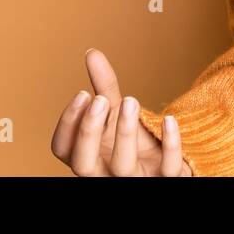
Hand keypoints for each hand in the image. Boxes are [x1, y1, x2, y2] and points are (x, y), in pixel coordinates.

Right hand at [50, 47, 192, 175]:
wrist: (169, 163)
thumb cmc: (135, 140)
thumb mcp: (118, 112)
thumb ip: (104, 86)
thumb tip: (91, 52)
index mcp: (89, 157)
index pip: (63, 149)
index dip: (68, 124)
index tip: (83, 93)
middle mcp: (106, 174)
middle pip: (84, 165)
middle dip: (88, 132)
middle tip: (98, 99)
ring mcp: (136, 179)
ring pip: (123, 168)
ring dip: (125, 132)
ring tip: (130, 100)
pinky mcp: (166, 180)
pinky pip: (168, 169)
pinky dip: (170, 144)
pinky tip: (169, 119)